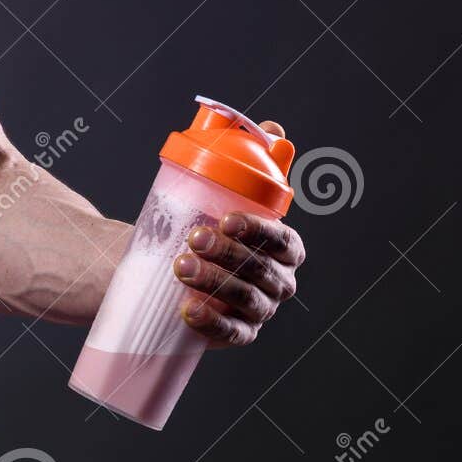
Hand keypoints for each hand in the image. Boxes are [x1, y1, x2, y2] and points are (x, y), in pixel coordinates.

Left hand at [171, 120, 305, 347]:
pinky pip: (233, 333)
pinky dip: (212, 323)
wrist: (175, 265)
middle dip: (228, 255)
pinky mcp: (240, 333)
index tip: (227, 219)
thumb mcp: (225, 192)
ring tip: (180, 265)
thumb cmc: (208, 224)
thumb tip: (273, 128)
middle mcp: (280, 280)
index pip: (282, 241)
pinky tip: (188, 309)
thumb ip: (251, 161)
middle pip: (261, 271)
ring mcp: (262, 310)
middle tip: (193, 239)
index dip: (259, 231)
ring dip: (215, 282)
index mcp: (285, 247)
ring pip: (247, 300)